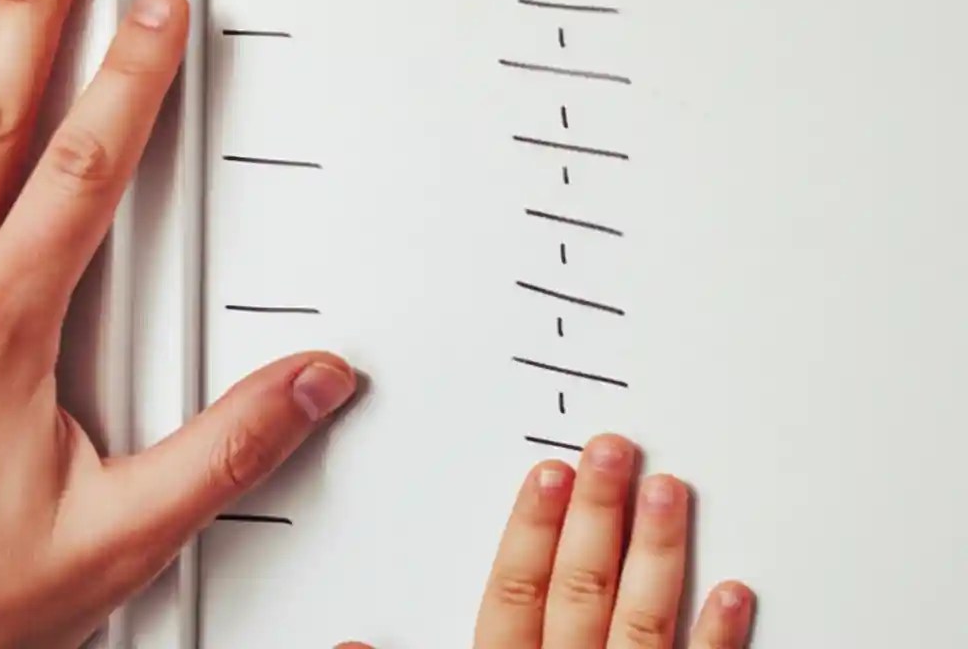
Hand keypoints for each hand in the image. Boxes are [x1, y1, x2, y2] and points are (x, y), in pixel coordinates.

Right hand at [337, 435, 752, 648]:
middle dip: (595, 516)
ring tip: (669, 493)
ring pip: (642, 623)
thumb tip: (348, 643)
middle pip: (579, 592)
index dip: (530, 531)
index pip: (513, 595)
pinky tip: (733, 591)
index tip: (546, 478)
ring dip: (657, 554)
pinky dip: (718, 637)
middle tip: (612, 452)